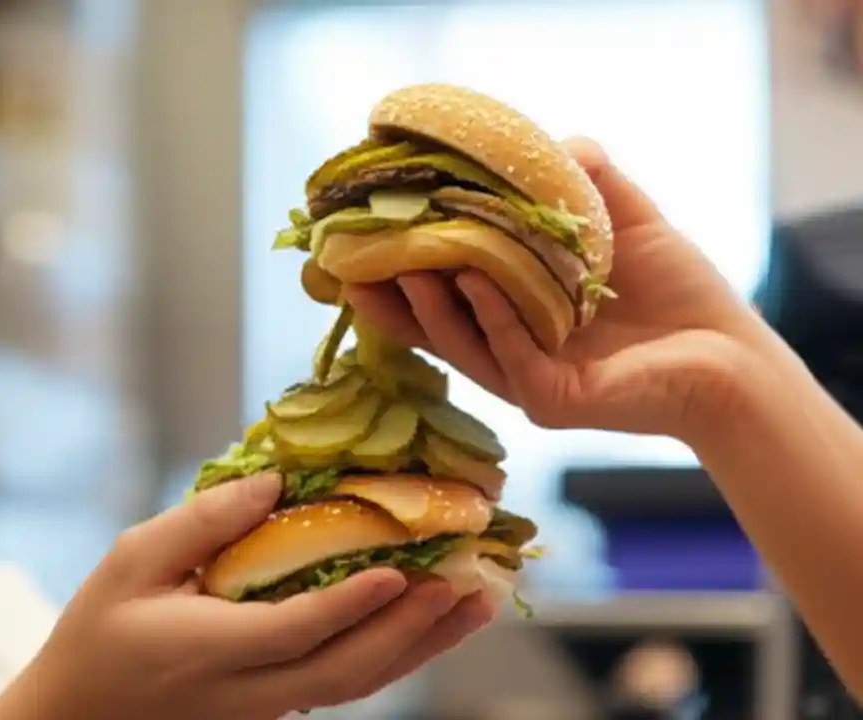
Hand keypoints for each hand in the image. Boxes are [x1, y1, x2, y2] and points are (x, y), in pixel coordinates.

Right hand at [0, 474, 491, 719]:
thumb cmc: (97, 634)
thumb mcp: (130, 562)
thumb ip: (202, 522)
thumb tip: (275, 483)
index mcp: (211, 650)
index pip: (298, 630)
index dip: (353, 603)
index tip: (402, 568)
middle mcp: (250, 691)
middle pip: (349, 669)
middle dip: (414, 629)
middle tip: (468, 584)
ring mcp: (266, 708)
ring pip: (357, 685)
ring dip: (420, 647)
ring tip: (473, 607)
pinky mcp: (272, 709)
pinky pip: (343, 685)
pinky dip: (392, 656)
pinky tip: (423, 627)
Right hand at [343, 137, 764, 443]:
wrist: (732, 354)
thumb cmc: (679, 293)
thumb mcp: (625, 221)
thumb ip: (587, 177)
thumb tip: (549, 137)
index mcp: (517, 319)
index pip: (446, 299)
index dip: (405, 273)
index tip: (371, 239)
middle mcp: (512, 354)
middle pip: (437, 327)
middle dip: (396, 296)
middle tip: (357, 262)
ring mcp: (529, 382)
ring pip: (464, 345)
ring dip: (432, 307)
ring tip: (409, 265)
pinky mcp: (554, 401)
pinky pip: (511, 358)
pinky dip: (491, 319)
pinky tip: (477, 281)